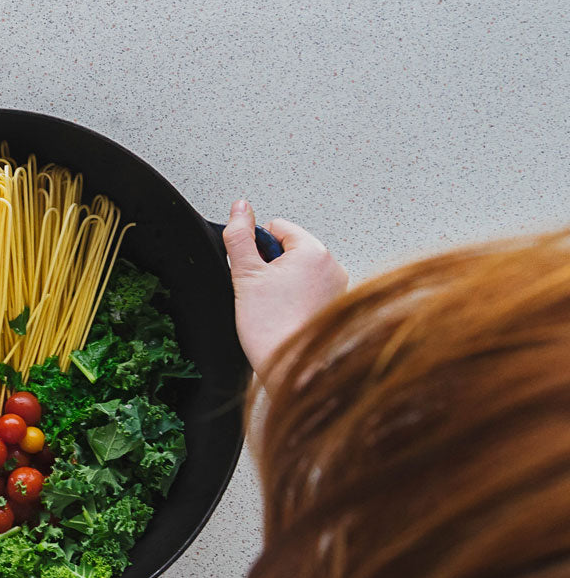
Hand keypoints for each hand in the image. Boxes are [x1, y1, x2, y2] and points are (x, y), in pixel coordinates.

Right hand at [222, 200, 347, 391]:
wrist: (291, 369)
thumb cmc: (272, 328)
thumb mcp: (245, 274)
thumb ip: (239, 235)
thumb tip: (239, 208)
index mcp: (313, 251)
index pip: (277, 227)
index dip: (257, 248)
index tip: (255, 272)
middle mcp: (332, 265)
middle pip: (290, 248)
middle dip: (272, 266)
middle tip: (263, 293)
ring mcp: (338, 287)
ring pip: (299, 270)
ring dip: (283, 283)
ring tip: (276, 307)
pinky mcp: (336, 306)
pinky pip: (310, 290)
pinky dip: (296, 299)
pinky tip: (287, 316)